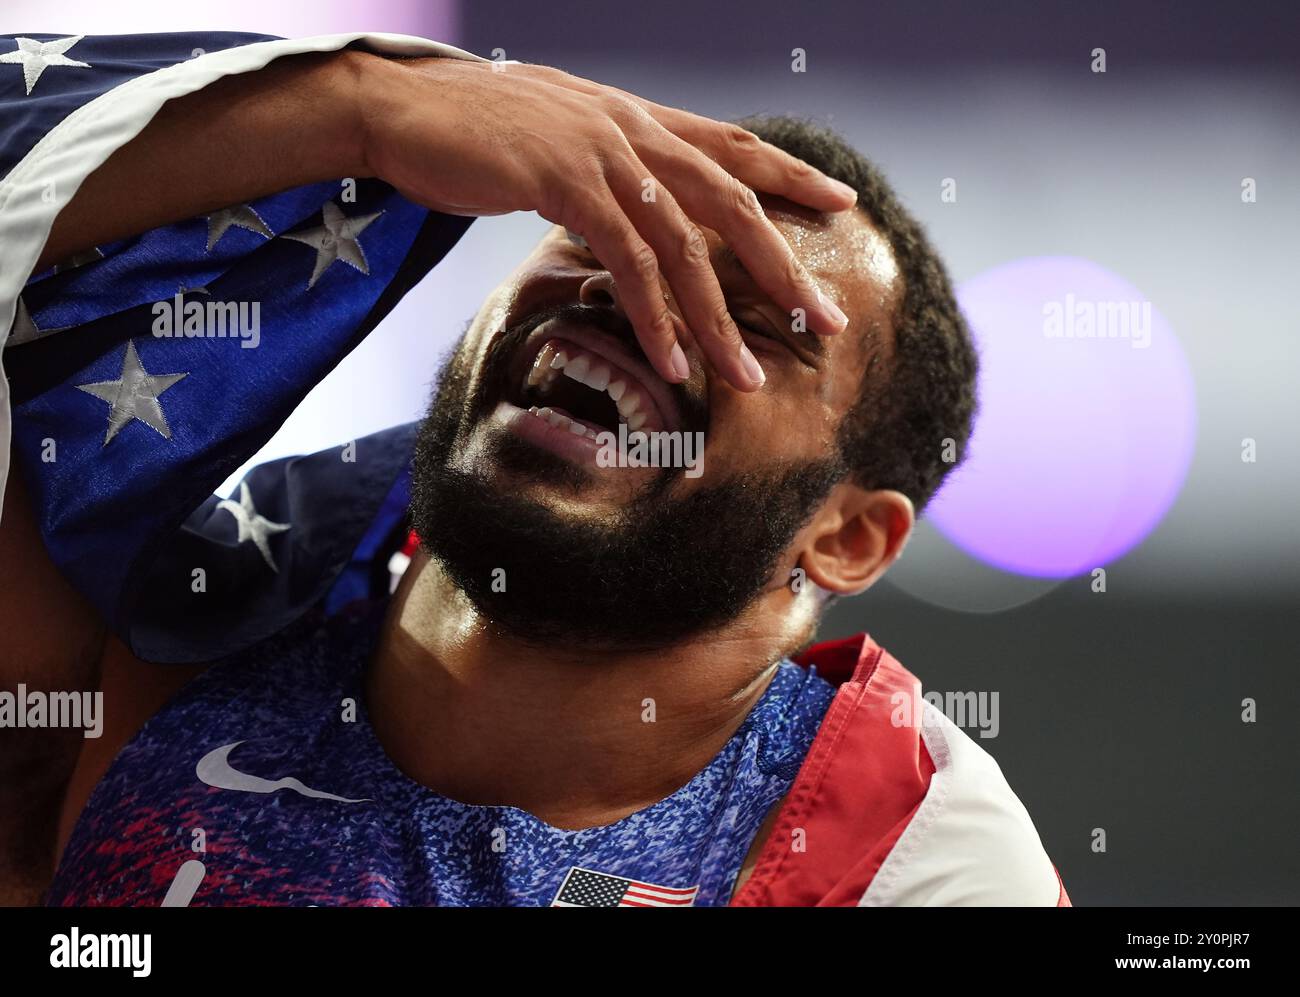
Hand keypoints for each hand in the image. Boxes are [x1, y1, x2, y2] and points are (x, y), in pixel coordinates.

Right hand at [359, 56, 854, 390]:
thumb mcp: (558, 136)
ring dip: (718, 319)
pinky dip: (654, 315)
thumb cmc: (474, 129)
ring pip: (684, 244)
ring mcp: (602, 154)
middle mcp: (632, 131)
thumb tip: (632, 200)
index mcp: (636, 119)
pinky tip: (672, 359)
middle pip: (731, 202)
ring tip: (745, 378)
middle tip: (826, 319)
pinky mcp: (564, 181)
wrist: (403, 106)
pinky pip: (626, 259)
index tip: (841, 203)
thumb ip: (606, 164)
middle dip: (784, 266)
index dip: (790, 176)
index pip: (732, 146)